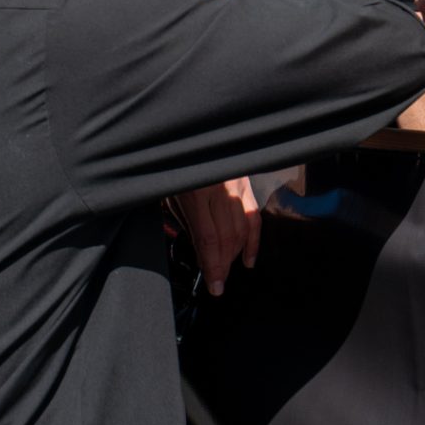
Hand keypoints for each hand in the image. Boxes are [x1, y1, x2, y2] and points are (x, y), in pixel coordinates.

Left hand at [175, 176, 260, 293]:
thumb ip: (186, 221)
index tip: (216, 287)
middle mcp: (219, 189)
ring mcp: (236, 185)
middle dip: (224, 264)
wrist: (187, 138)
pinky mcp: (245, 182)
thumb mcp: (169, 196)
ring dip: (237, 254)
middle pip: (228, 237)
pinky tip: (249, 258)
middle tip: (220, 282)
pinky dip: (253, 239)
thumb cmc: (172, 167)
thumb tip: (201, 251)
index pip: (209, 239)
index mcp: (195, 193)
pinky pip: (254, 215)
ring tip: (229, 271)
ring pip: (243, 228)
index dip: (213, 266)